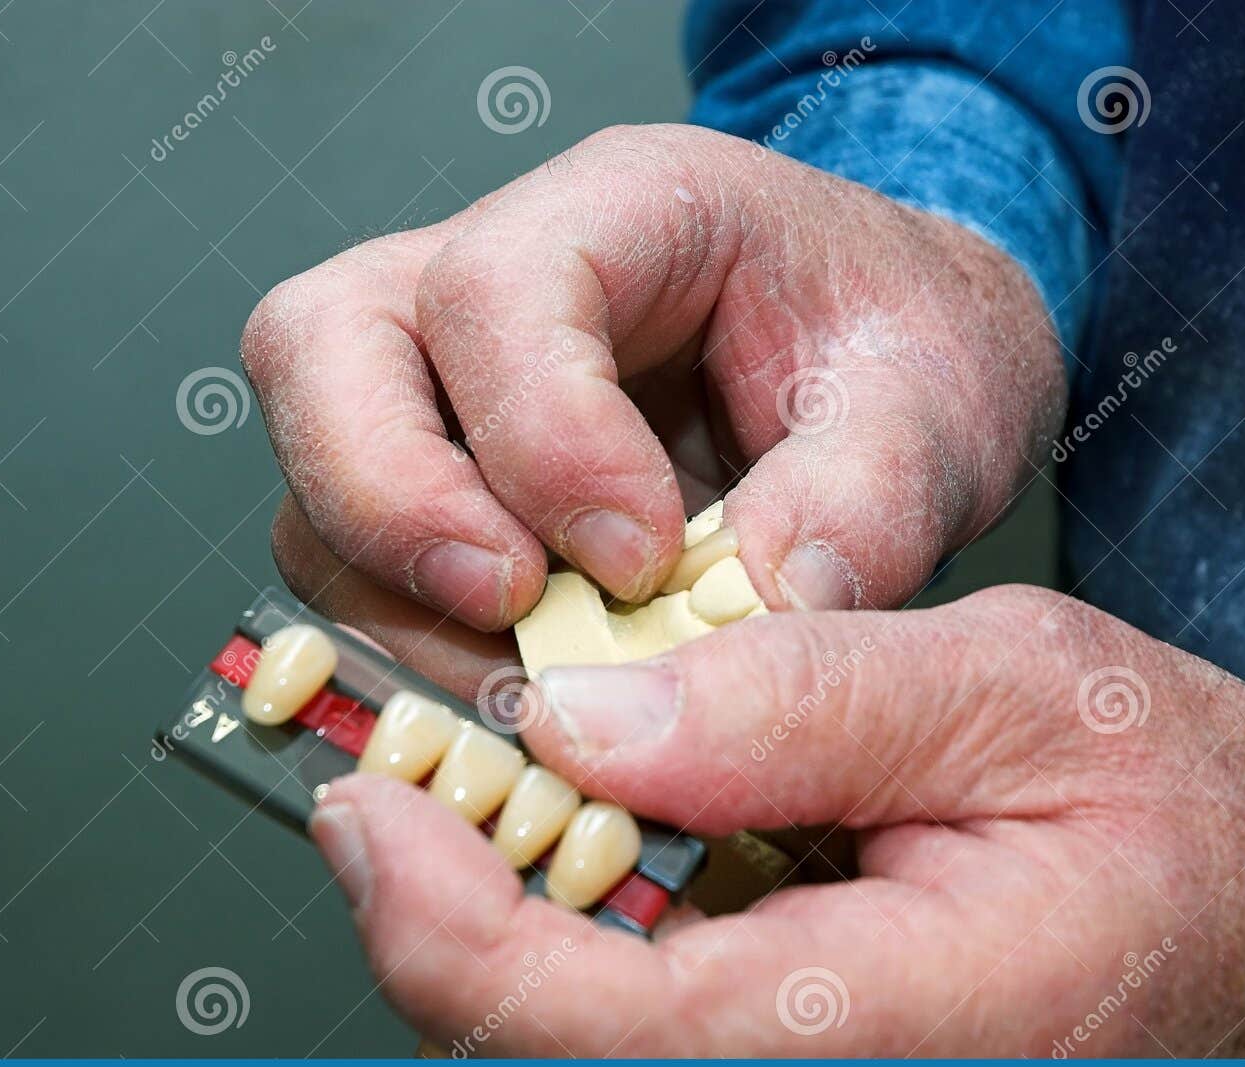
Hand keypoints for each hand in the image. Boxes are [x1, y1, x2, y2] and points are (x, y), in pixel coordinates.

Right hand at [242, 124, 1063, 658]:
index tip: (642, 559)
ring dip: (397, 593)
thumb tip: (759, 606)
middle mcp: (496, 276)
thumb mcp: (928, 414)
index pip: (497, 290)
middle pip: (323, 346)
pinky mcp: (439, 475)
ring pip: (316, 466)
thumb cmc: (894, 351)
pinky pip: (356, 553)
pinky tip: (523, 678)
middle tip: (518, 611)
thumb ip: (860, 506)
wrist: (884, 369)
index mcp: (626, 208)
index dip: (544, 438)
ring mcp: (444, 376)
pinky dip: (414, 631)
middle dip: (395, 502)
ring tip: (533, 675)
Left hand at [309, 585, 1244, 1055]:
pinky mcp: (806, 1064)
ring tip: (458, 785)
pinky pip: (646, 1029)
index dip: (438, 923)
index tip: (364, 802)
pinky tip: (574, 832)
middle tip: (385, 772)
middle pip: (546, 1057)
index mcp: (876, 1028)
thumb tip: (587, 716)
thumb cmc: (1189, 815)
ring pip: (580, 1049)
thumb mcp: (1018, 690)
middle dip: (436, 918)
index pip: (587, 1026)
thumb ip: (803, 698)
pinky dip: (575, 931)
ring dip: (490, 922)